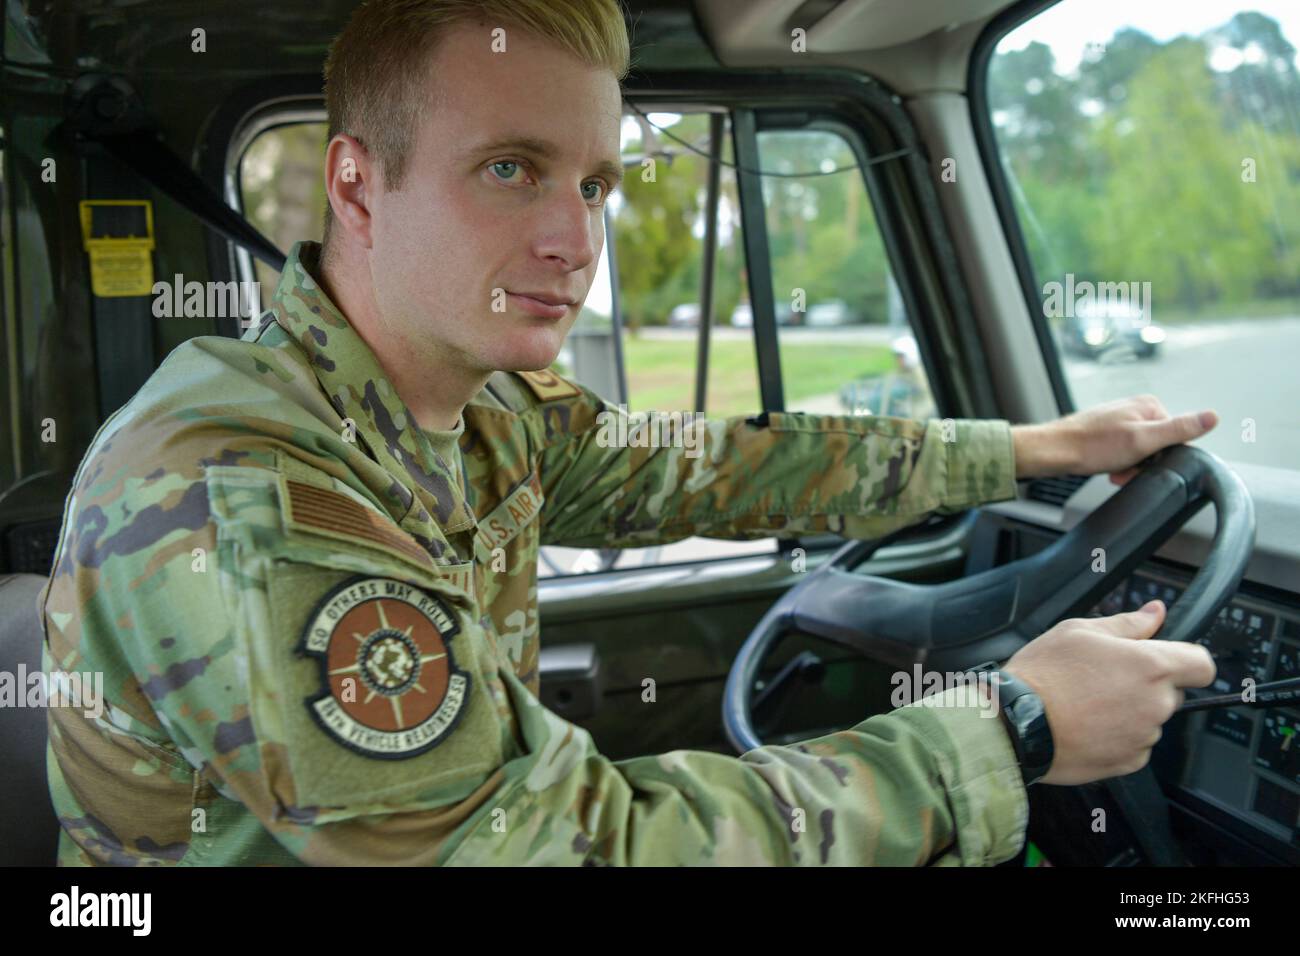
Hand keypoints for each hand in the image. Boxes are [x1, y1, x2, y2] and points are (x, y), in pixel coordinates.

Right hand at [1002, 601, 1215, 784]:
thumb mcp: (1078, 631)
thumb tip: (1156, 612)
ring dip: (1131, 711)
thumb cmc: (1043, 674)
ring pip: (1151, 719)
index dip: (1187, 659)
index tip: (1168, 659)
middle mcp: (1156, 703)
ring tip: (1088, 703)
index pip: (1203, 665)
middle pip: (1172, 692)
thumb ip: (1127, 623)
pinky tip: (1087, 724)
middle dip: (1148, 684)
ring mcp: (1144, 736)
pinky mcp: (1129, 762)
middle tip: (1105, 678)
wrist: (1015, 723)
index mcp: (1150, 665)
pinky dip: (1118, 736)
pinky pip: (1136, 744)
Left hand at [1012, 394, 1217, 483]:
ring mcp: (1119, 419)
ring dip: (1128, 466)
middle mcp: (1135, 408)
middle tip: (1123, 469)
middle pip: (1156, 445)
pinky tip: (1104, 466)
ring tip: (1111, 468)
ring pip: (1138, 452)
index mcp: (1150, 405)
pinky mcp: (1105, 431)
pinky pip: (1121, 452)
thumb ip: (1179, 429)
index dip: (1161, 458)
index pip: (1175, 438)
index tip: (1142, 463)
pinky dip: (1115, 463)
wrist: (1054, 451)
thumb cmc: (1093, 446)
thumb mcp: (1143, 440)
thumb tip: (1213, 417)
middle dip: (1142, 463)